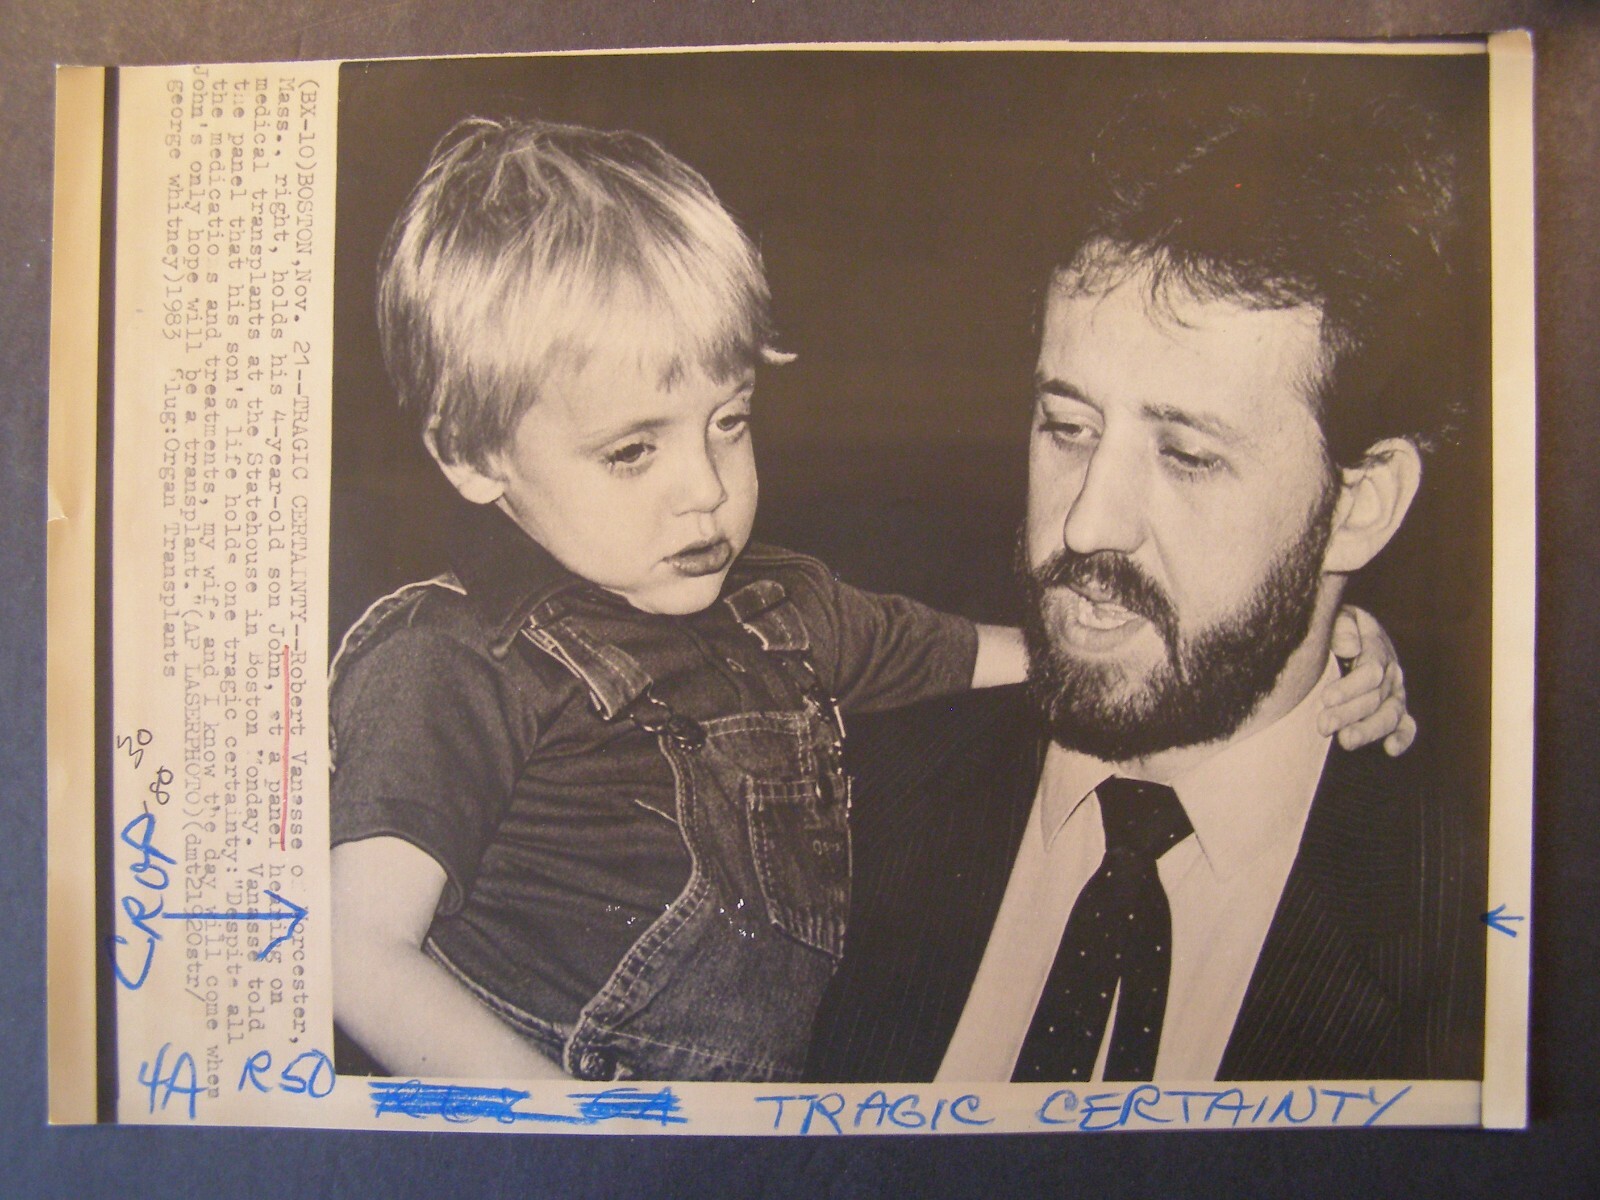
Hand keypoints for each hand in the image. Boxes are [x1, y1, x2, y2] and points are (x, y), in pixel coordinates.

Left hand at [1319, 605, 1416, 755]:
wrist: (1345, 631)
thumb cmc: (1334, 626)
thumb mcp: (1336, 616)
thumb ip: (1342, 628)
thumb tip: (1350, 648)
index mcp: (1376, 647)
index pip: (1370, 671)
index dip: (1350, 687)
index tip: (1326, 698)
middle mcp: (1390, 671)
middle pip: (1375, 697)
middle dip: (1348, 713)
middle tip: (1323, 725)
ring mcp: (1395, 692)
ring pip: (1388, 715)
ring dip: (1367, 730)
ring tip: (1345, 740)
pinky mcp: (1395, 708)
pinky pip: (1406, 725)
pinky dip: (1403, 737)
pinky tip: (1390, 749)